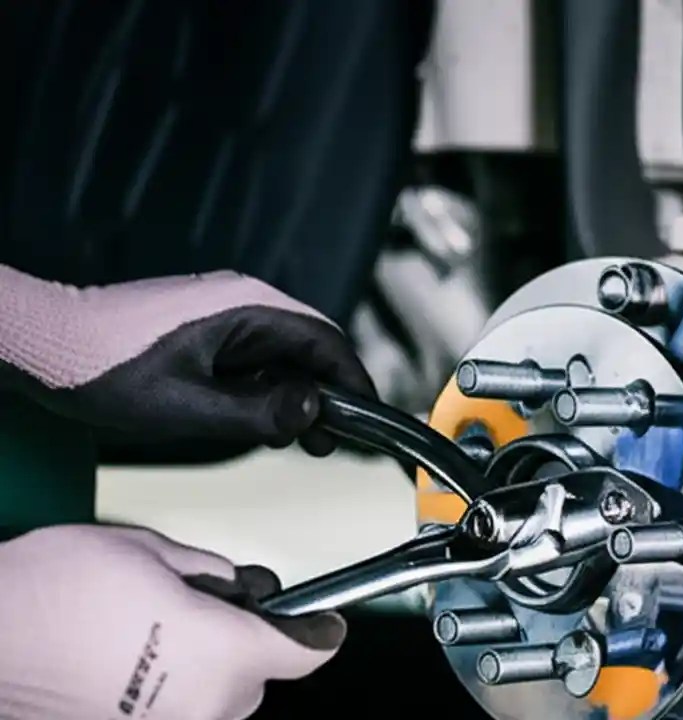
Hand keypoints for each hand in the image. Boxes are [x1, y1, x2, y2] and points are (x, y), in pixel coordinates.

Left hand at [0, 267, 375, 454]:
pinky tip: (258, 420)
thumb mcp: (185, 407)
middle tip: (328, 444)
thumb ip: (257, 413)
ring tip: (295, 439)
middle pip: (311, 347)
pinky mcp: (206, 326)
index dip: (354, 384)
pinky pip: (255, 356)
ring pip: (283, 354)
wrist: (39, 344)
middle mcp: (242, 302)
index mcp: (247, 308)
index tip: (367, 422)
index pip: (327, 342)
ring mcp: (223, 312)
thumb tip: (315, 414)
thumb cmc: (99, 367)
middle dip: (327, 395)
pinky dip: (267, 388)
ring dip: (295, 395)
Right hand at [0, 524, 343, 719]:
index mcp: (224, 652)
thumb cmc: (52, 593)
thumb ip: (207, 569)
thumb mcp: (148, 552)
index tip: (324, 626)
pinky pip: (171, 716)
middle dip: (240, 644)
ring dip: (202, 673)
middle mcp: (204, 706)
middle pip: (256, 681)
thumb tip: (229, 582)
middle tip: (204, 610)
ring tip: (154, 635)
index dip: (318, 634)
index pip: (303, 654)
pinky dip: (165, 694)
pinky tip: (129, 664)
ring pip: (214, 703)